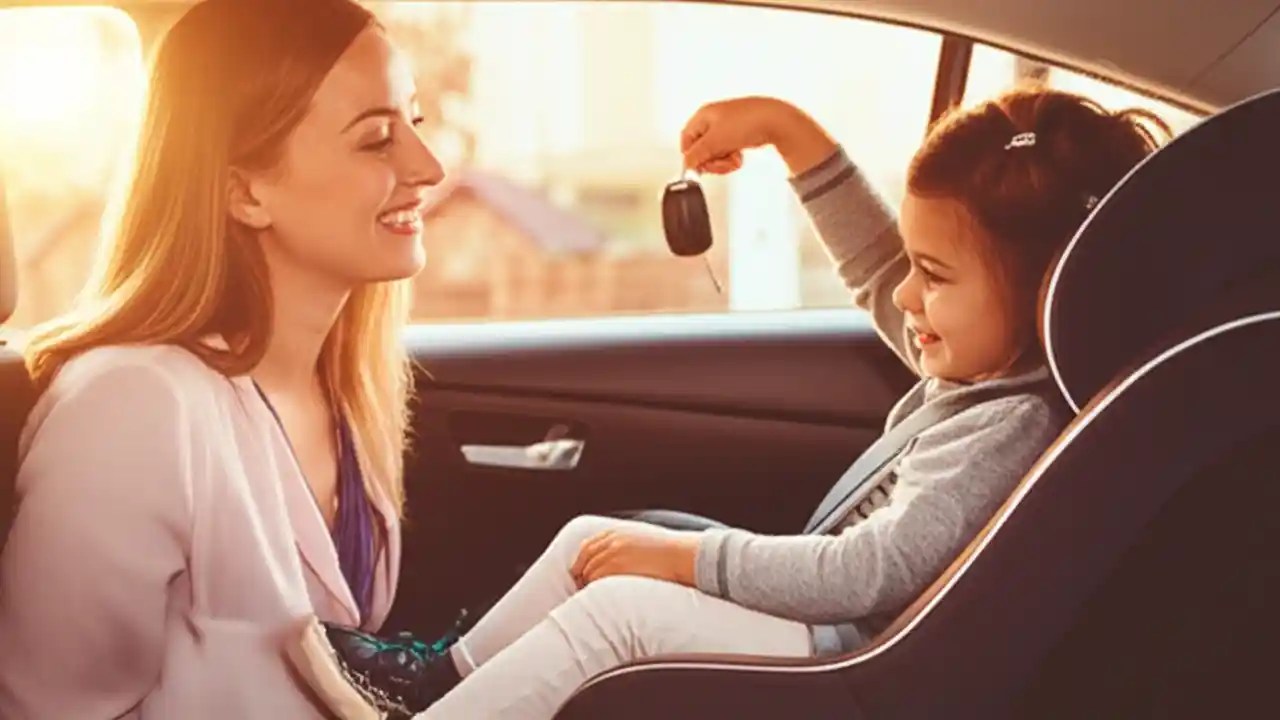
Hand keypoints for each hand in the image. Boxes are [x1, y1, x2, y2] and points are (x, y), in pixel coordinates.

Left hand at [570, 530, 700, 587]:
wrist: (682, 556)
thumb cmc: (670, 552)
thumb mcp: (644, 538)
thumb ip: (628, 544)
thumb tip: (622, 558)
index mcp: (617, 532)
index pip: (588, 546)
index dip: (580, 561)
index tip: (578, 572)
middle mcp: (612, 541)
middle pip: (585, 559)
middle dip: (581, 574)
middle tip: (581, 588)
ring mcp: (613, 554)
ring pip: (589, 572)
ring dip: (587, 584)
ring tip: (590, 596)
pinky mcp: (617, 568)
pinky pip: (597, 581)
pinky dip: (594, 589)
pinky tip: (598, 597)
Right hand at [681, 96, 837, 176]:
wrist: (775, 121)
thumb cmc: (747, 122)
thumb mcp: (714, 142)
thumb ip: (697, 155)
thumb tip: (687, 165)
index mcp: (703, 115)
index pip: (687, 140)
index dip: (691, 156)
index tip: (699, 168)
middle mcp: (714, 119)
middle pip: (700, 148)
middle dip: (711, 160)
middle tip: (721, 164)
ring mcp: (727, 127)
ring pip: (715, 152)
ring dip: (722, 161)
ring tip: (733, 159)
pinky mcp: (739, 134)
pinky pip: (727, 151)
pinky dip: (732, 157)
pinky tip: (739, 157)